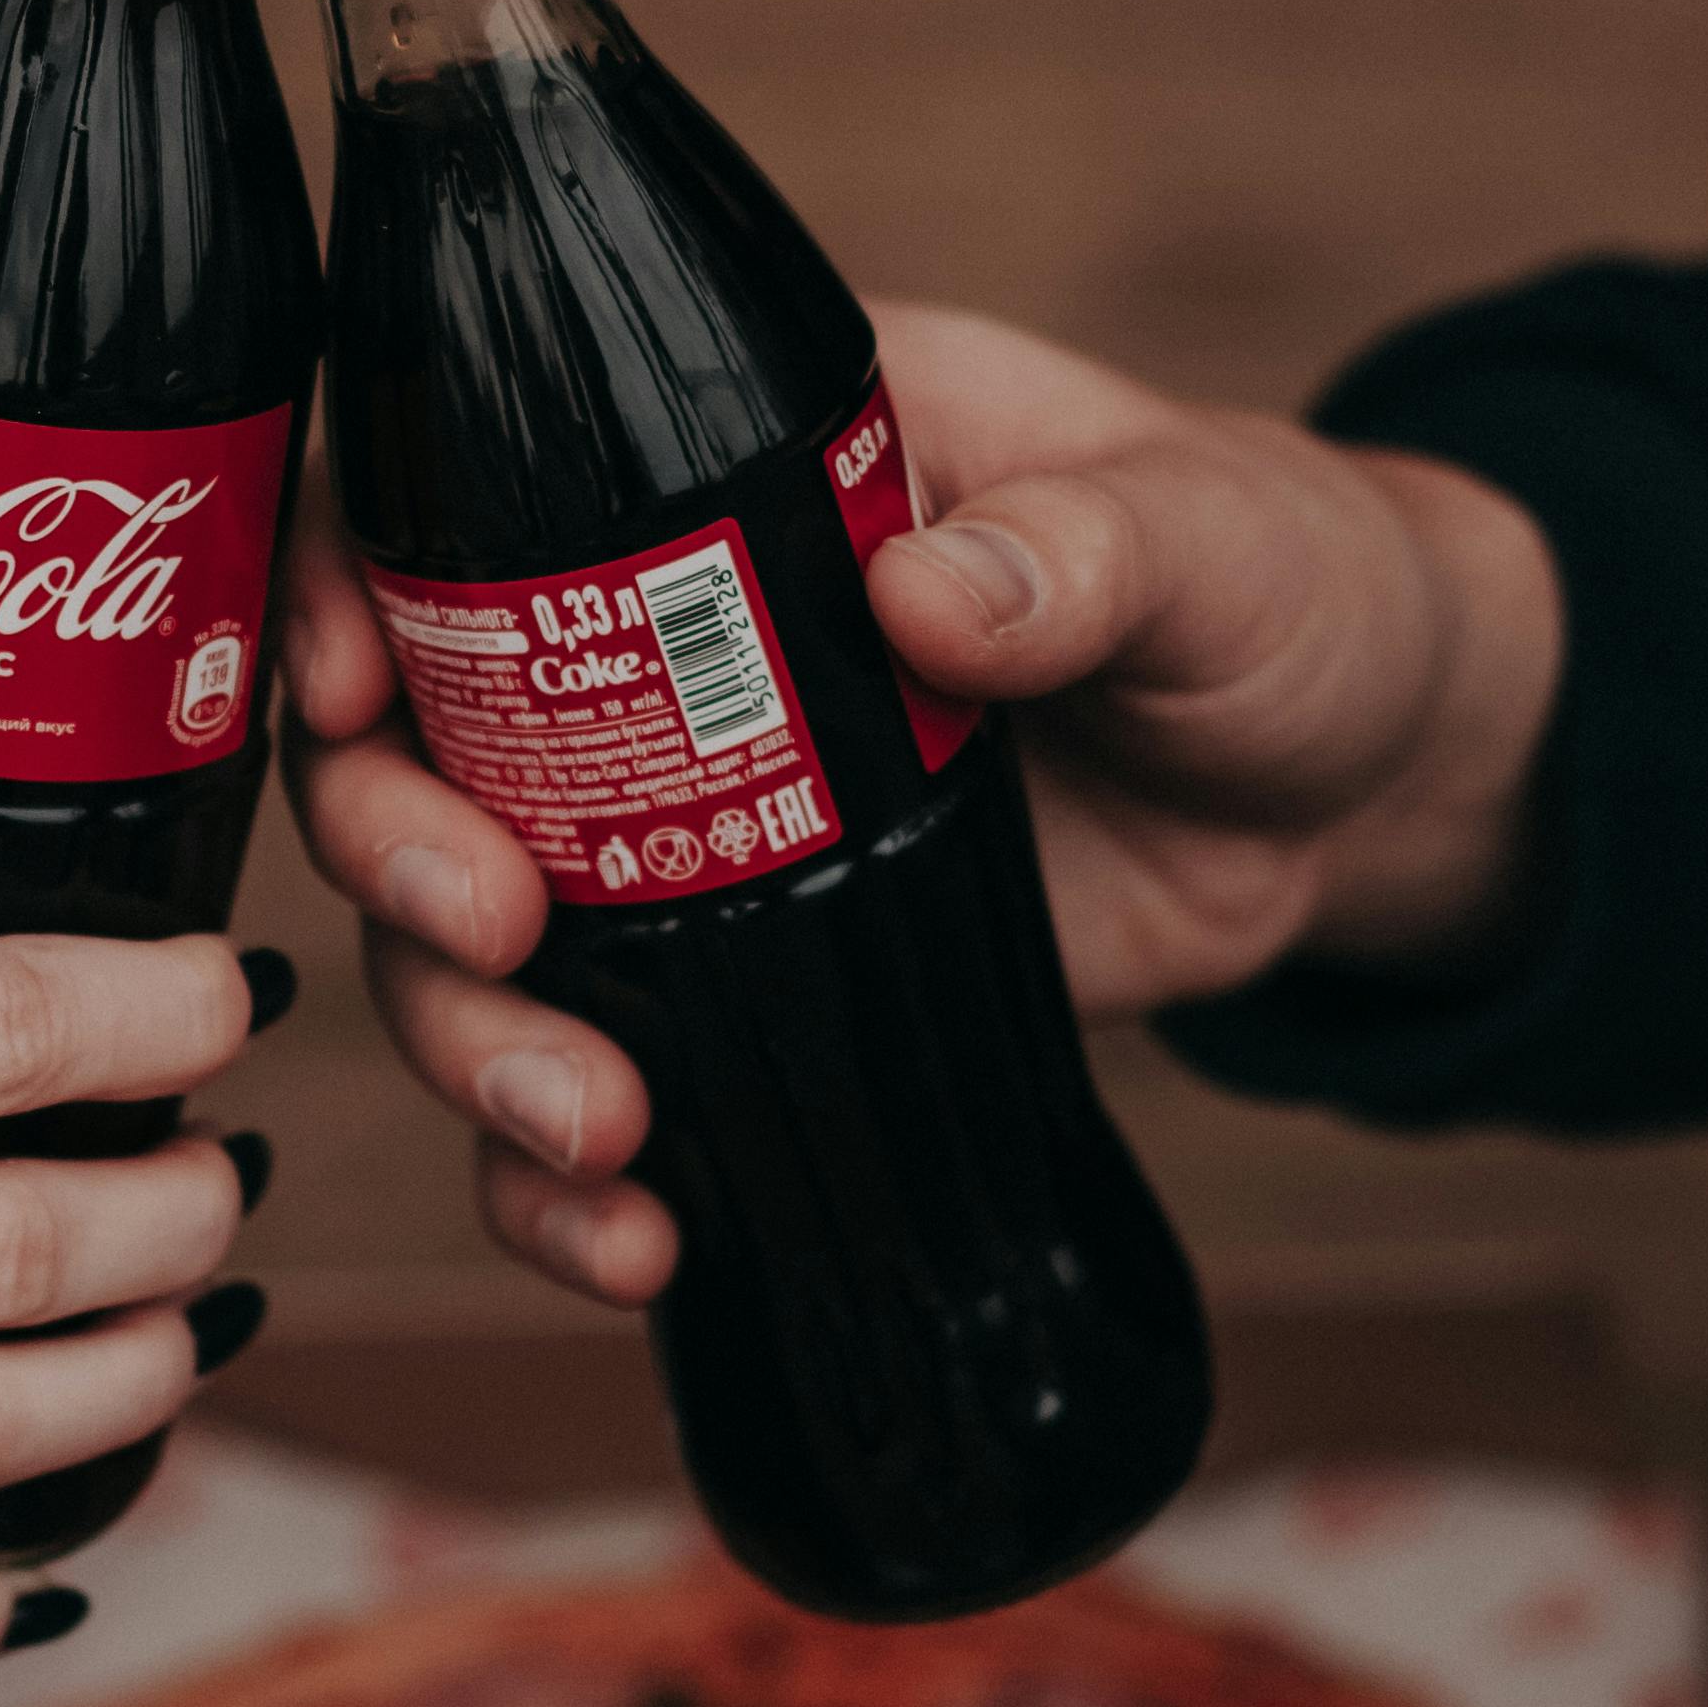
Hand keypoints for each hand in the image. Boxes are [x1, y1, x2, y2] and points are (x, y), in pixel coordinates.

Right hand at [280, 300, 1561, 1308]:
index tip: (344, 689)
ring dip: (478, 1049)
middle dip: (401, 857)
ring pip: (472, 948)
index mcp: (724, 465)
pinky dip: (572, 1187)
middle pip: (413, 748)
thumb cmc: (1289, 585)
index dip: (337, 582)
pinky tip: (637, 1242)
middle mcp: (654, 652)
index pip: (446, 487)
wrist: (1370, 788)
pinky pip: (601, 1093)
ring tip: (600, 1137)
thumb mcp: (1216, 537)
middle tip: (492, 933)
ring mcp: (686, 833)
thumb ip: (1091, 550)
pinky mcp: (755, 989)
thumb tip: (932, 593)